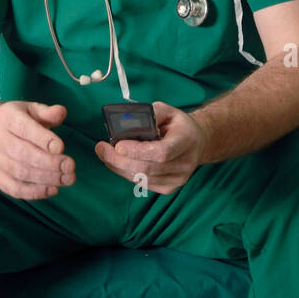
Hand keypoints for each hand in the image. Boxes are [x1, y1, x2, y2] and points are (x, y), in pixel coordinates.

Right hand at [0, 101, 74, 199]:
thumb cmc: (17, 120)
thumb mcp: (32, 110)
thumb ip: (48, 112)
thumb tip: (61, 112)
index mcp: (7, 118)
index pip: (24, 128)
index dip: (43, 139)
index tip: (61, 148)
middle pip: (22, 153)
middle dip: (49, 162)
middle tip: (70, 167)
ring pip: (19, 172)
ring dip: (46, 178)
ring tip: (67, 179)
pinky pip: (13, 188)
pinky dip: (34, 192)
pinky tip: (52, 189)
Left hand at [94, 102, 208, 194]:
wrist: (197, 142)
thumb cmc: (178, 125)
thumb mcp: (167, 110)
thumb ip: (150, 114)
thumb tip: (126, 123)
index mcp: (186, 140)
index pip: (161, 152)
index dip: (137, 151)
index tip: (117, 144)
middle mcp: (185, 163)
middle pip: (147, 168)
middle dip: (119, 160)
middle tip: (101, 149)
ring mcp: (178, 179)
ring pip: (142, 178)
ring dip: (119, 167)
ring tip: (105, 154)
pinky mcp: (170, 187)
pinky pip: (143, 184)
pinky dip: (126, 173)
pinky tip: (118, 163)